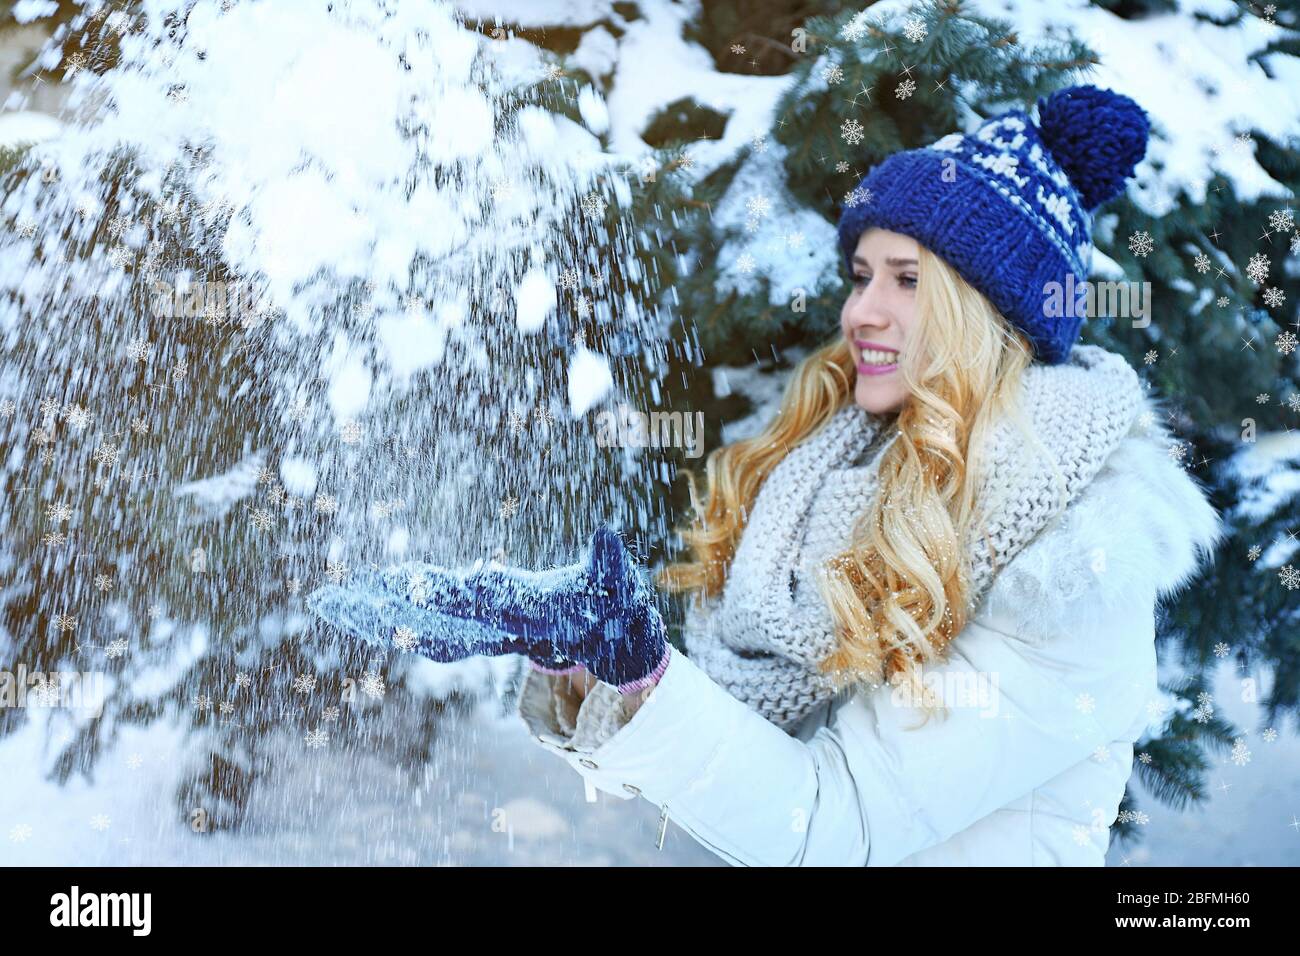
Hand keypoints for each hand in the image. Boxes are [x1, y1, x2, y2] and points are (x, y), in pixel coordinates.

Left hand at [306, 526, 667, 690]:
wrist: (590, 641)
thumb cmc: (601, 603)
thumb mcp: (611, 582)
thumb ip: (607, 562)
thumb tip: (609, 534)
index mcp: (526, 615)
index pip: (490, 605)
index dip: (457, 595)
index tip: (424, 585)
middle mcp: (492, 630)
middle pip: (434, 624)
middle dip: (392, 612)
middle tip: (353, 598)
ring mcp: (475, 633)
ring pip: (414, 631)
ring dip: (369, 619)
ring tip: (325, 601)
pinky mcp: (464, 630)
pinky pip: (413, 628)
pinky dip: (380, 617)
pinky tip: (349, 601)